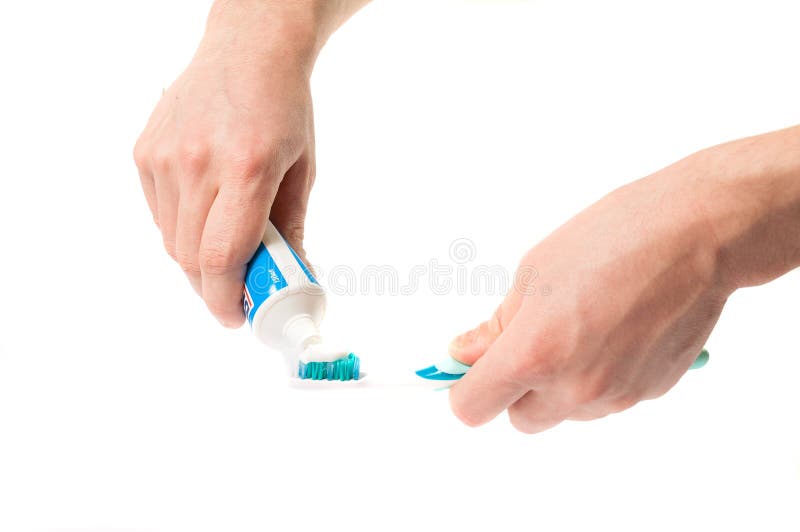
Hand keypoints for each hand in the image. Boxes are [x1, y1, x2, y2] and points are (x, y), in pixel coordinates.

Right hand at [134, 4, 317, 326]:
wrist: (248, 52)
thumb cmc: (283, 110)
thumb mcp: (302, 172)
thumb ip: (291, 230)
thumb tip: (287, 280)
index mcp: (248, 168)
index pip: (222, 256)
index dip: (226, 299)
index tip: (236, 317)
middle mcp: (200, 162)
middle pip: (192, 258)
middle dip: (214, 287)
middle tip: (235, 290)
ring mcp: (165, 156)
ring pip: (171, 241)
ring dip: (197, 259)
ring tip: (224, 245)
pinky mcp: (145, 152)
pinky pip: (159, 214)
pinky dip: (181, 228)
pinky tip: (205, 211)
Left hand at [448, 151, 734, 432]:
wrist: (695, 235)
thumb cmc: (610, 239)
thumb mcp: (534, 274)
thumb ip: (496, 327)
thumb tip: (464, 355)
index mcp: (535, 354)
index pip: (473, 408)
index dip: (466, 390)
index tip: (471, 370)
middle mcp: (575, 388)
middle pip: (521, 419)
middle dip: (516, 389)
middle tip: (531, 341)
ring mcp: (616, 396)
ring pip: (566, 412)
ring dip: (560, 386)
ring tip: (583, 326)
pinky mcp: (649, 393)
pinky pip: (606, 400)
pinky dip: (600, 378)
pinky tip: (616, 331)